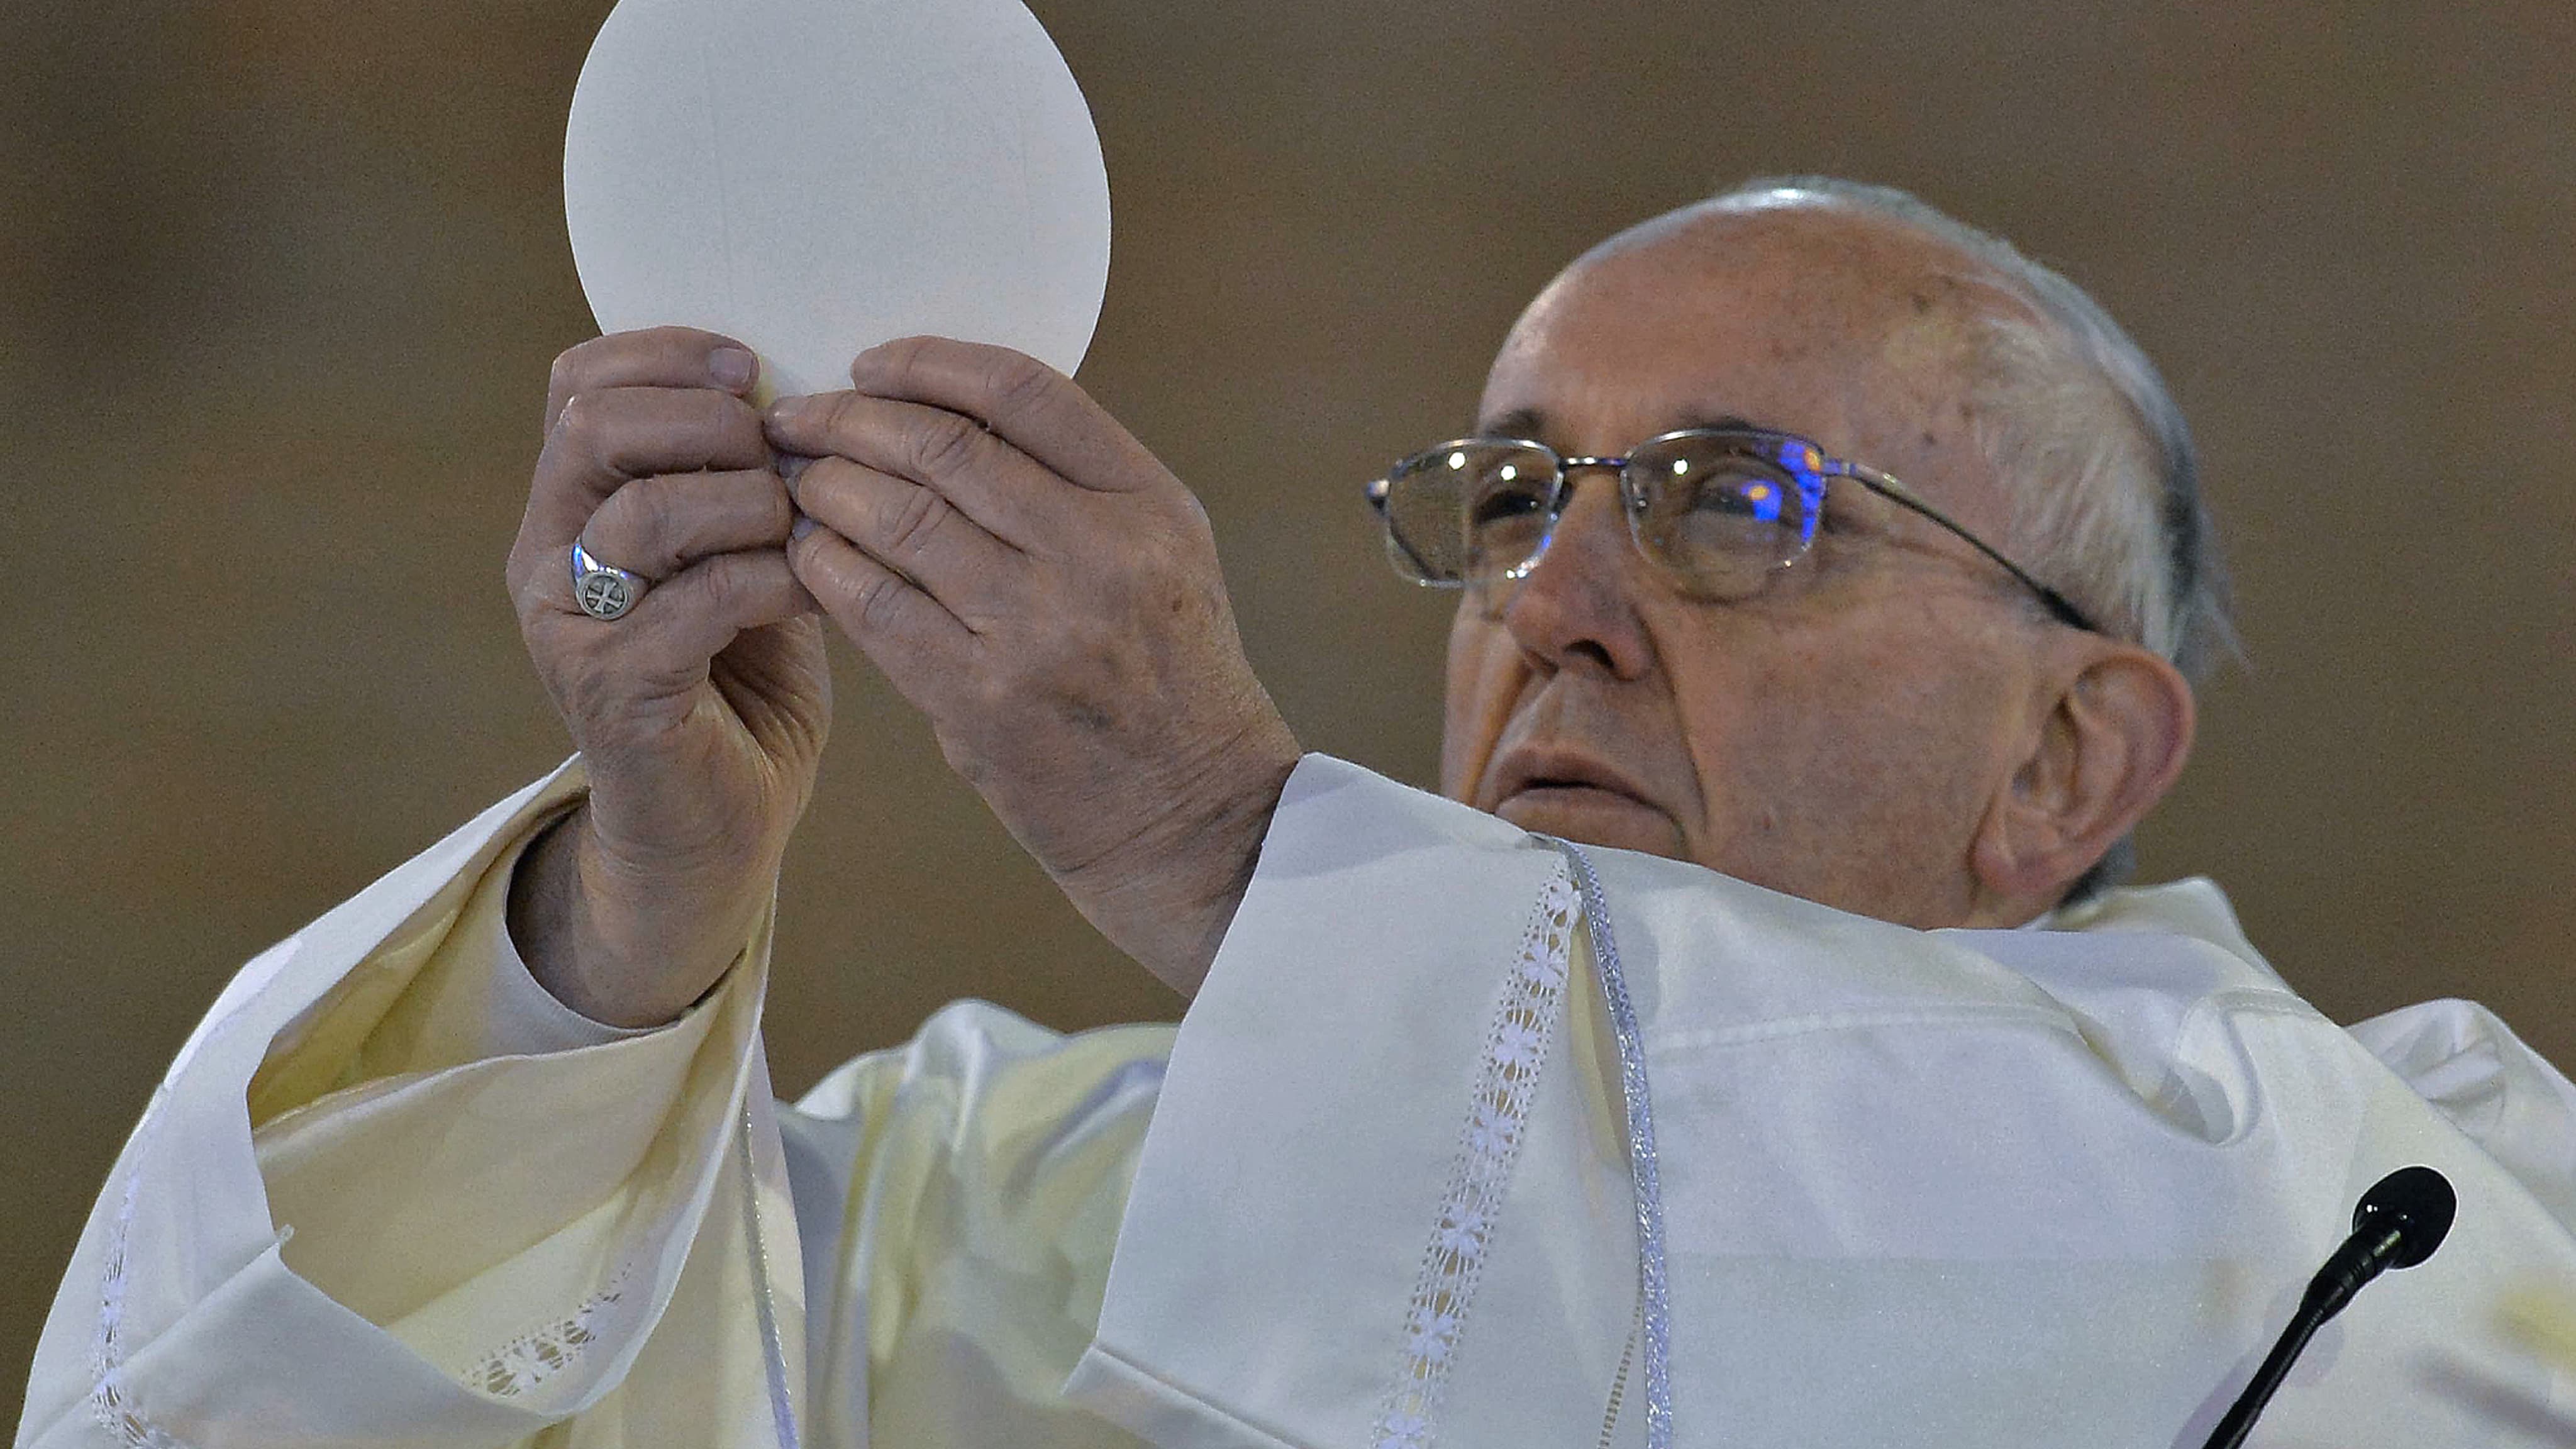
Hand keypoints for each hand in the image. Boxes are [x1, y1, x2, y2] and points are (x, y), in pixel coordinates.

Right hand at [503, 327, 828, 1026]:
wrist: (717, 826)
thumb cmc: (741, 682)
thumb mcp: (738, 556)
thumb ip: (739, 480)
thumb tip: (802, 396)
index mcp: (570, 507)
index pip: (577, 384)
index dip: (664, 354)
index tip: (752, 367)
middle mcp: (547, 556)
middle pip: (594, 428)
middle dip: (706, 422)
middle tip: (779, 453)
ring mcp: (571, 625)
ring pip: (646, 514)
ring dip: (746, 504)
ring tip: (802, 527)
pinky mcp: (616, 689)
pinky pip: (696, 602)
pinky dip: (772, 582)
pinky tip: (817, 594)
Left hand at [769, 337, 1299, 995]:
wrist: (1197, 819)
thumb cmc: (1170, 680)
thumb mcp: (1163, 554)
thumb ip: (1076, 485)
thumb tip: (940, 418)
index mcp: (1149, 503)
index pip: (1021, 391)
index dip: (928, 363)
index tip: (870, 365)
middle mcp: (1099, 555)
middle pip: (943, 445)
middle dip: (848, 419)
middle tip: (796, 419)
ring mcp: (1039, 631)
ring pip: (896, 518)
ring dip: (824, 487)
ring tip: (793, 482)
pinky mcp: (981, 702)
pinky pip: (874, 608)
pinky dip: (824, 567)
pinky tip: (805, 554)